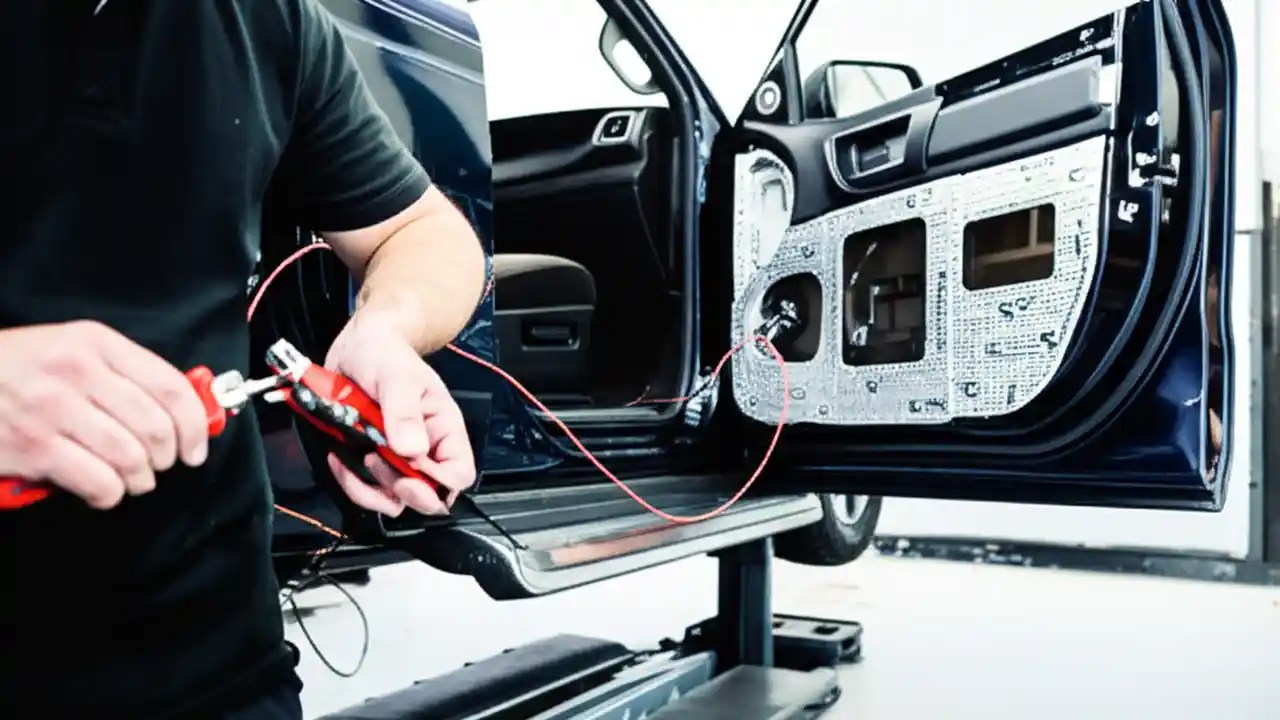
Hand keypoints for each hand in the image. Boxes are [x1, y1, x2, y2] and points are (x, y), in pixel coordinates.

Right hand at [0, 321, 210, 508]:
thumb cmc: (14, 369)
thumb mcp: (69, 350)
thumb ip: (121, 373)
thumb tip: (180, 410)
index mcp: (94, 343)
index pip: (169, 385)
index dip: (195, 424)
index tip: (197, 447)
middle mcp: (77, 371)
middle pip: (155, 427)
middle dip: (167, 457)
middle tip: (159, 466)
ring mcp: (52, 409)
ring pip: (131, 458)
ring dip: (140, 480)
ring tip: (132, 480)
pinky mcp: (32, 446)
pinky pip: (99, 482)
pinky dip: (110, 494)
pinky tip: (103, 489)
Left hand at [323, 316, 475, 516]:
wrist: (357, 348)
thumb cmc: (386, 354)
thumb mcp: (398, 377)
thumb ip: (404, 412)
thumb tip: (411, 451)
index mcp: (444, 431)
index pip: (458, 475)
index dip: (437, 483)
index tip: (409, 466)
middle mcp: (424, 451)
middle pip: (427, 497)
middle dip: (400, 488)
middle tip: (377, 458)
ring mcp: (396, 460)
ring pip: (395, 501)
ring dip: (372, 489)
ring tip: (360, 455)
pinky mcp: (370, 462)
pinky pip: (366, 491)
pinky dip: (351, 482)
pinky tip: (339, 457)